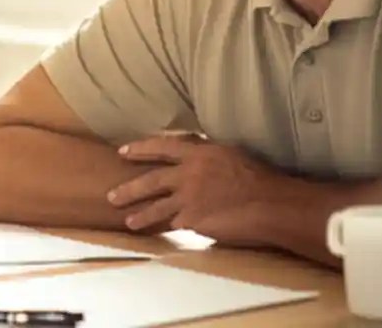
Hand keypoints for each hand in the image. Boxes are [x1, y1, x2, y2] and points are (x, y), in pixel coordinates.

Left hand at [107, 136, 279, 245]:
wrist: (270, 204)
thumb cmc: (258, 178)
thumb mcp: (230, 154)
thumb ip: (208, 155)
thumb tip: (195, 155)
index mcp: (198, 154)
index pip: (161, 147)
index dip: (140, 148)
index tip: (122, 151)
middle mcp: (188, 175)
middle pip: (150, 180)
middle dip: (129, 189)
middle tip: (111, 195)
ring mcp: (188, 199)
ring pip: (157, 208)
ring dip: (141, 215)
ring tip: (129, 221)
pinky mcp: (193, 221)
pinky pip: (177, 224)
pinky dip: (170, 228)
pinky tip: (161, 234)